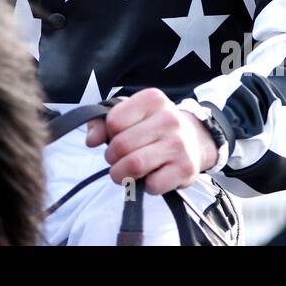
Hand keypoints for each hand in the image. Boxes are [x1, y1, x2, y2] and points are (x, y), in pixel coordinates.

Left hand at [83, 88, 216, 194]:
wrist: (194, 139)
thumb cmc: (152, 126)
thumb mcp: (128, 114)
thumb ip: (101, 122)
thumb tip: (91, 140)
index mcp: (152, 99)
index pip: (113, 121)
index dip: (110, 134)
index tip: (120, 136)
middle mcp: (168, 118)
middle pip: (120, 145)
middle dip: (113, 158)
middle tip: (119, 160)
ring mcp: (179, 143)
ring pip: (134, 165)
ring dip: (123, 175)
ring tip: (127, 172)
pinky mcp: (186, 168)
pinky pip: (152, 185)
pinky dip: (145, 186)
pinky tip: (152, 176)